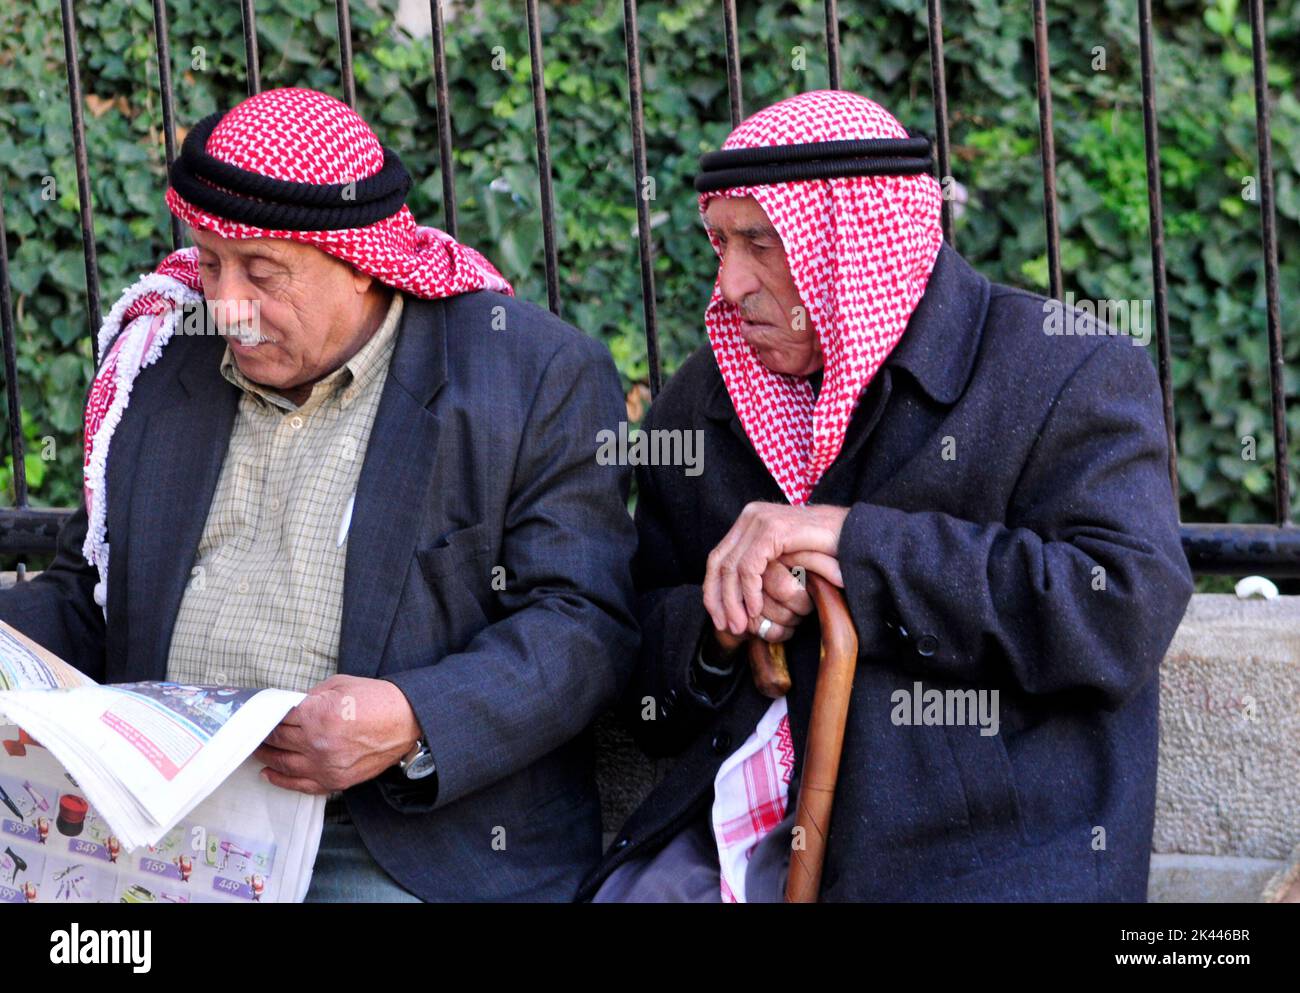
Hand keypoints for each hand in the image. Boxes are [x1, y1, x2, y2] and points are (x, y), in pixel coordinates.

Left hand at [252, 674, 422, 794]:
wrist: (406, 721)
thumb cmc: (375, 699)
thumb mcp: (339, 685)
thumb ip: (310, 697)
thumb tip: (290, 707)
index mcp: (316, 715)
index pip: (279, 717)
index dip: (268, 715)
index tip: (259, 715)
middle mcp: (317, 743)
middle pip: (277, 740)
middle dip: (263, 735)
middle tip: (254, 731)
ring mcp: (326, 765)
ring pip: (283, 764)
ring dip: (266, 756)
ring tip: (258, 750)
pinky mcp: (336, 781)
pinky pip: (301, 785)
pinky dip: (281, 780)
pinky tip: (269, 774)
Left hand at [703, 502, 848, 637]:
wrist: (857, 534)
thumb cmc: (827, 551)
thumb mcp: (786, 561)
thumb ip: (762, 571)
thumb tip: (731, 601)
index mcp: (750, 521)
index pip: (717, 558)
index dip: (713, 591)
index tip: (720, 620)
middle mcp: (751, 516)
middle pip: (717, 562)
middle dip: (718, 599)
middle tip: (728, 627)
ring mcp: (760, 519)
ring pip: (730, 566)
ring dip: (732, 601)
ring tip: (741, 625)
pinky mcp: (772, 528)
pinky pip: (749, 566)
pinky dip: (749, 591)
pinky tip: (755, 609)